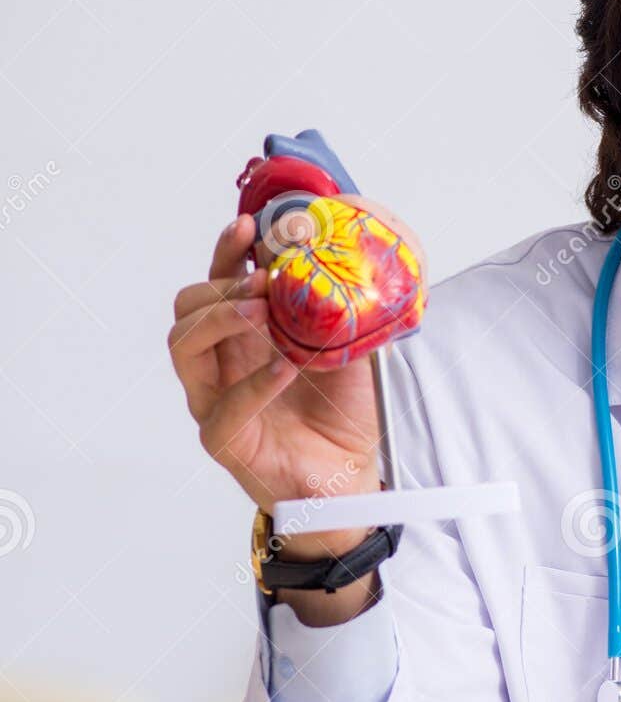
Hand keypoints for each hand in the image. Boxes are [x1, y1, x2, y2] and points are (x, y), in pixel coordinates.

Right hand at [167, 197, 417, 557]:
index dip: (227, 252)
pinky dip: (254, 381)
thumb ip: (340, 307)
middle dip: (223, 284)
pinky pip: (223, 406)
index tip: (251, 227)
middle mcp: (220, 362)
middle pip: (187, 307)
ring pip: (184, 345)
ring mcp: (214, 399)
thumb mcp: (349, 346)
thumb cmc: (342, 411)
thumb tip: (355, 257)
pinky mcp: (224, 438)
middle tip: (265, 280)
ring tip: (264, 311)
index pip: (217, 282)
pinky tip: (285, 365)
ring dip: (223, 318)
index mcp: (244, 335)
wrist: (352, 474)